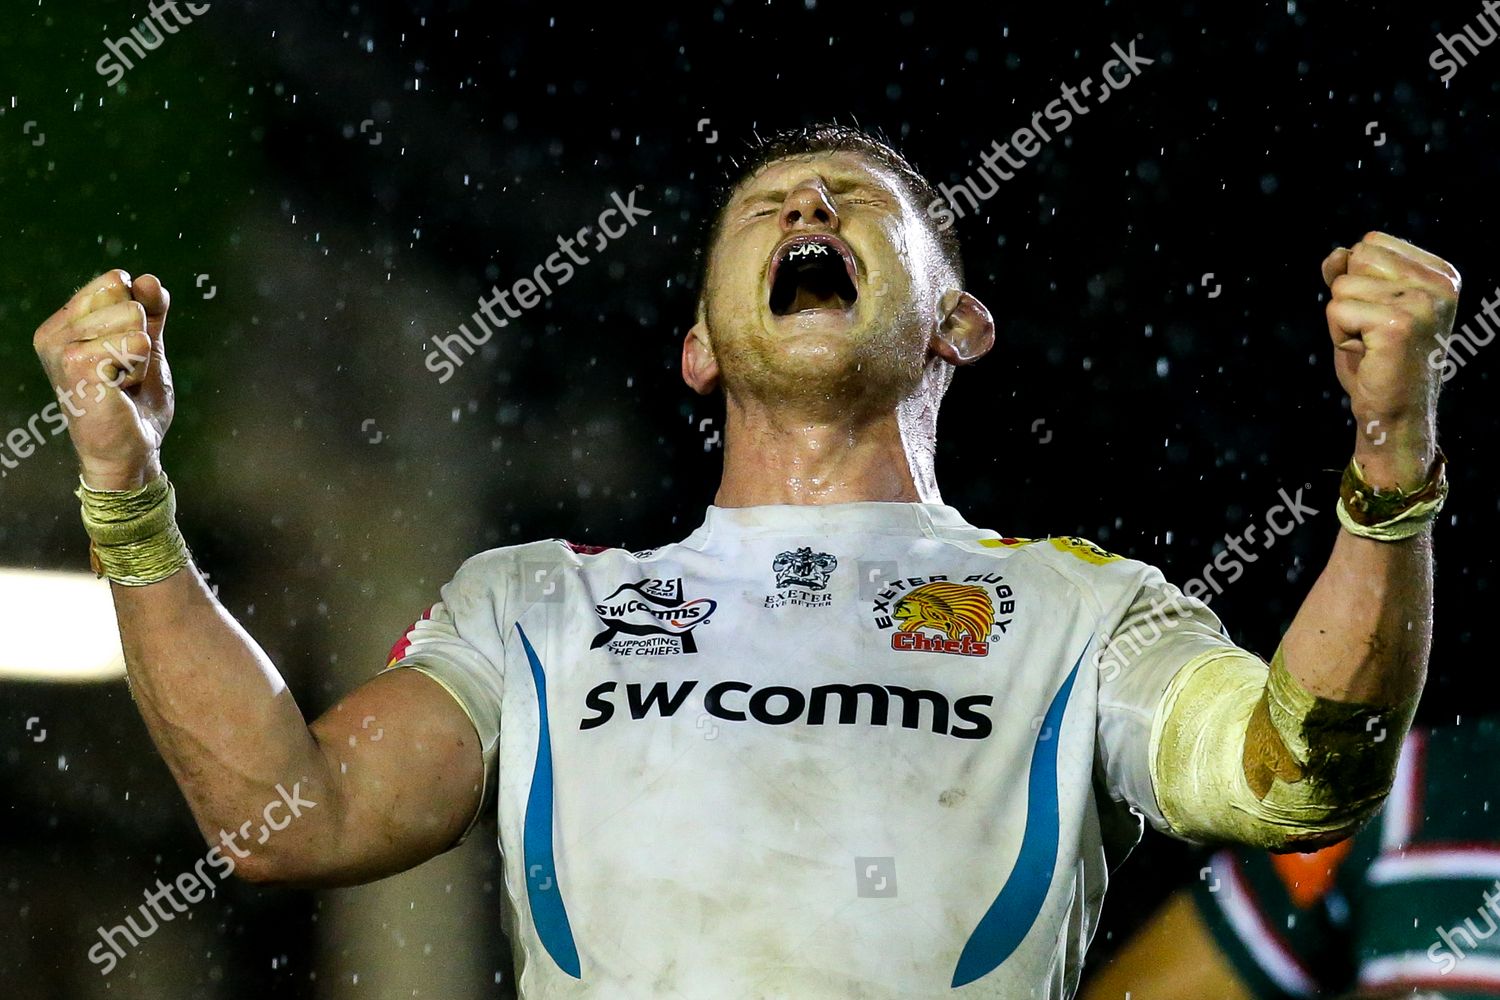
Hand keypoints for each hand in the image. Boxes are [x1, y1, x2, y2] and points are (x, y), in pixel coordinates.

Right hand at [32, 270, 174, 490]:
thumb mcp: (146, 346)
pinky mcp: (76, 365)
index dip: (140, 315)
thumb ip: (151, 311)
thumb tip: (149, 280)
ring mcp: (61, 348)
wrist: (132, 449)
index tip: (126, 352)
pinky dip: (140, 369)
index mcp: (65, 322)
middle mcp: (54, 332)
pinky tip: (119, 391)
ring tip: (121, 383)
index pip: (117, 281)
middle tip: (124, 372)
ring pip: (132, 319)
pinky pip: (135, 343)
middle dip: (141, 338)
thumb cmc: (134, 401)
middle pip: (126, 298)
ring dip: (140, 357)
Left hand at [1321, 233, 1458, 488]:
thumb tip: (1336, 254)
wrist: (1394, 413)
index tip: (1380, 315)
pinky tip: (1365, 353)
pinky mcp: (1396, 325)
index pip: (1371, 244)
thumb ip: (1350, 274)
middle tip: (1372, 332)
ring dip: (1342, 320)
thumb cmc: (1378, 361)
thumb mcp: (1363, 308)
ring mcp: (1421, 303)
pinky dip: (1338, 335)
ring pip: (1342, 286)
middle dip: (1349, 297)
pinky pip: (1336, 310)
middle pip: (1356, 258)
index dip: (1359, 281)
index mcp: (1441, 274)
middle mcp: (1439, 285)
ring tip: (1370, 344)